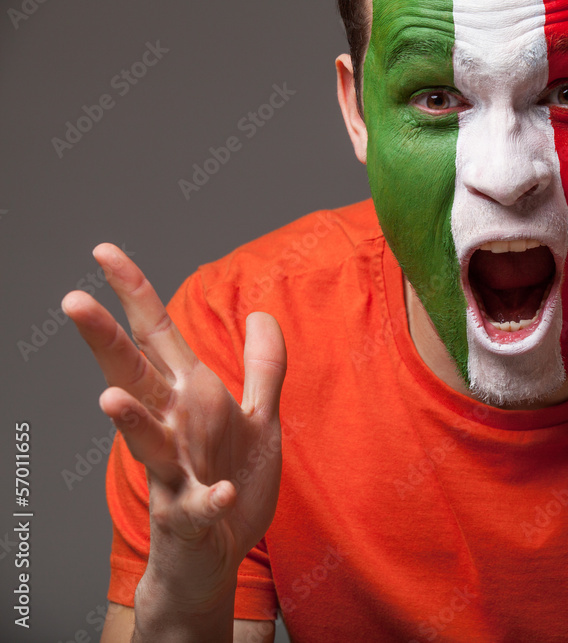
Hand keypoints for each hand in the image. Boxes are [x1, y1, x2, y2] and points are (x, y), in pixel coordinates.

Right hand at [63, 244, 285, 610]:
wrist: (216, 550)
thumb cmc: (230, 477)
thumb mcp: (259, 418)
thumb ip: (262, 368)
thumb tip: (262, 312)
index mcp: (189, 398)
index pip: (156, 337)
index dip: (133, 294)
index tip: (104, 252)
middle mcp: (173, 428)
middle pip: (135, 378)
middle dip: (105, 342)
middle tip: (71, 301)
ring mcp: (175, 473)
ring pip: (146, 443)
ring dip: (129, 422)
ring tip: (107, 397)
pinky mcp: (190, 516)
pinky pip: (197, 506)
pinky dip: (207, 499)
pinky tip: (219, 492)